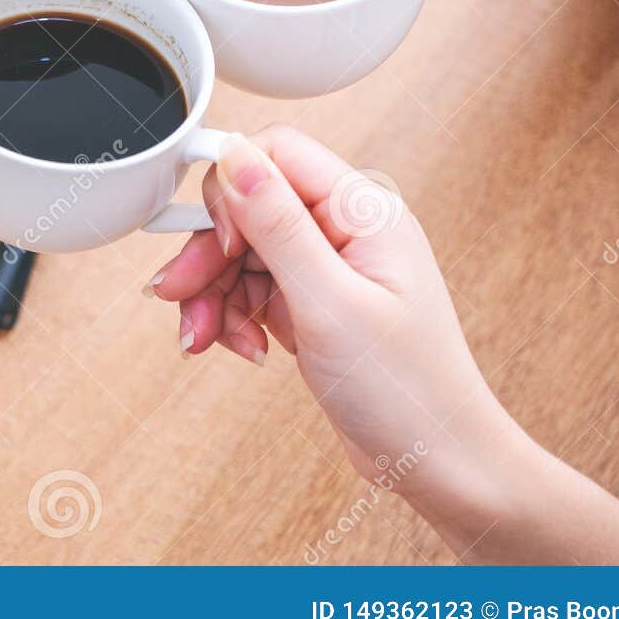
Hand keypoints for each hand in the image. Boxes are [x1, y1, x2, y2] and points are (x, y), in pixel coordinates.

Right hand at [148, 127, 528, 495]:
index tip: (212, 238)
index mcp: (363, 212)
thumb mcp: (330, 303)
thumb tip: (236, 156)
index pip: (277, 154)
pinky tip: (240, 347)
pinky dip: (231, 316)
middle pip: (248, 209)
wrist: (439, 463)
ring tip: (203, 337)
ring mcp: (329, 268)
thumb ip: (279, 226)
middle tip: (179, 295)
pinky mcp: (313, 303)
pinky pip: (250, 289)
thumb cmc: (408, 390)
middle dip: (208, 255)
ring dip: (212, 293)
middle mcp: (345, 231)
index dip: (231, 188)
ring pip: (241, 253)